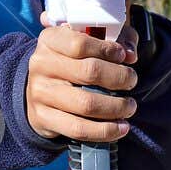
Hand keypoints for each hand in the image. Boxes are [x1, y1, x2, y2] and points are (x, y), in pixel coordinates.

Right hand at [24, 24, 137, 143]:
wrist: (40, 89)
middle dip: (119, 78)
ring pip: (86, 104)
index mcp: (50, 40)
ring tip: (129, 107)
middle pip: (89, 72)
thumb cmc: (71, 60)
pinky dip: (105, 131)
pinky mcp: (43, 117)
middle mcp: (41, 65)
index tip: (123, 57)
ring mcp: (40, 93)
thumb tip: (130, 54)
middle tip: (131, 81)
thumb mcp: (87, 40)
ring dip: (116, 107)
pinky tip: (120, 128)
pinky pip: (78, 128)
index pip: (80, 44)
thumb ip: (114, 38)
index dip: (107, 50)